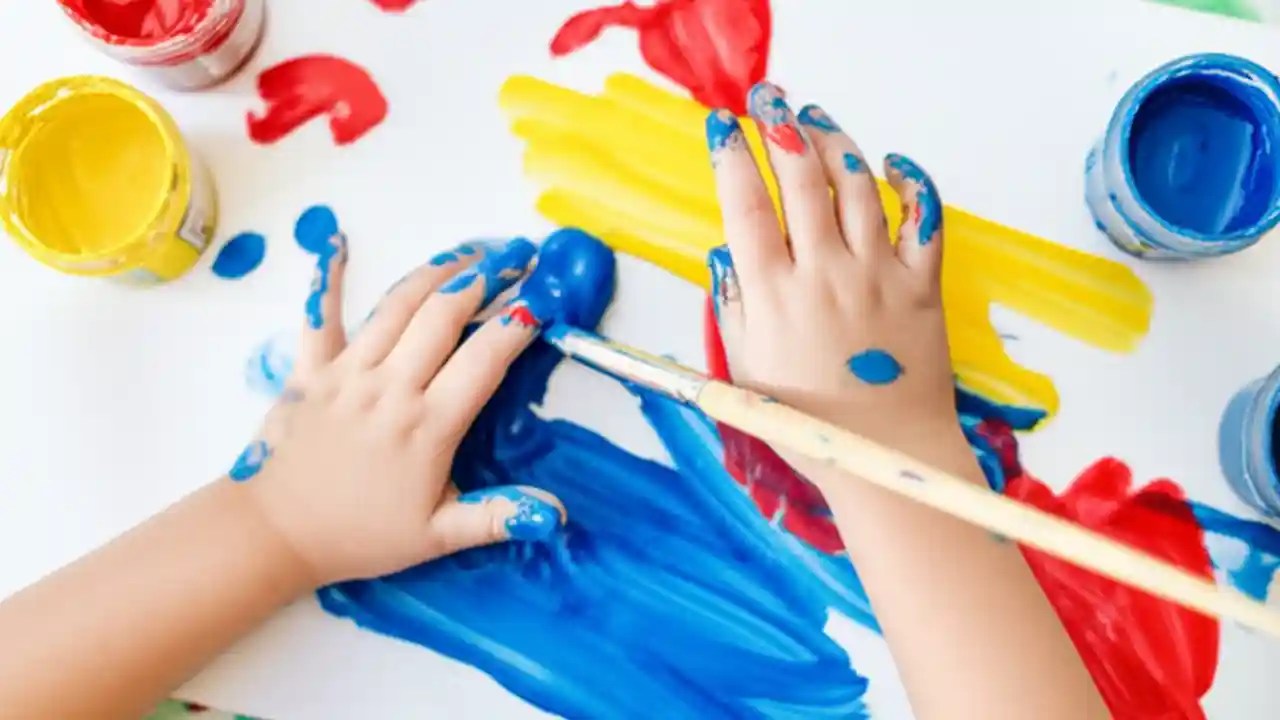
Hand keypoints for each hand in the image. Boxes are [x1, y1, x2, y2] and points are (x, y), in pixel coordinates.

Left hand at [227, 232, 564, 585]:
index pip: (485, 359)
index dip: (518, 324)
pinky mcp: (308, 371)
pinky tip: (336, 240)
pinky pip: (319, 315)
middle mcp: (390, 387)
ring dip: (436, 271)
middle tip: (516, 256)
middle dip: (486, 278)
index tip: (543, 300)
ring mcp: (347, 373)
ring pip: (396, 306)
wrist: (273, 534)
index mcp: (428, 425)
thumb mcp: (436, 537)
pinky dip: (327, 277)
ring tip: (468, 251)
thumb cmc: (358, 536)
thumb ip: (495, 518)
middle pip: (444, 315)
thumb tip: (555, 513)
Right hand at [706, 82, 964, 467]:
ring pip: (857, 185)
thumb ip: (732, 309)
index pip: (745, 206)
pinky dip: (911, 183)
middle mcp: (824, 273)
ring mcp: (877, 275)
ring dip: (835, 142)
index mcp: (773, 295)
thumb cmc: (809, 425)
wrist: (886, 459)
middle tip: (768, 99)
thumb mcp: (746, 372)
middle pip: (801, 179)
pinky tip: (894, 164)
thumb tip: (726, 254)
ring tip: (817, 121)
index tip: (720, 125)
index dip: (730, 157)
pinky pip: (924, 218)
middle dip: (779, 128)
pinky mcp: (922, 286)